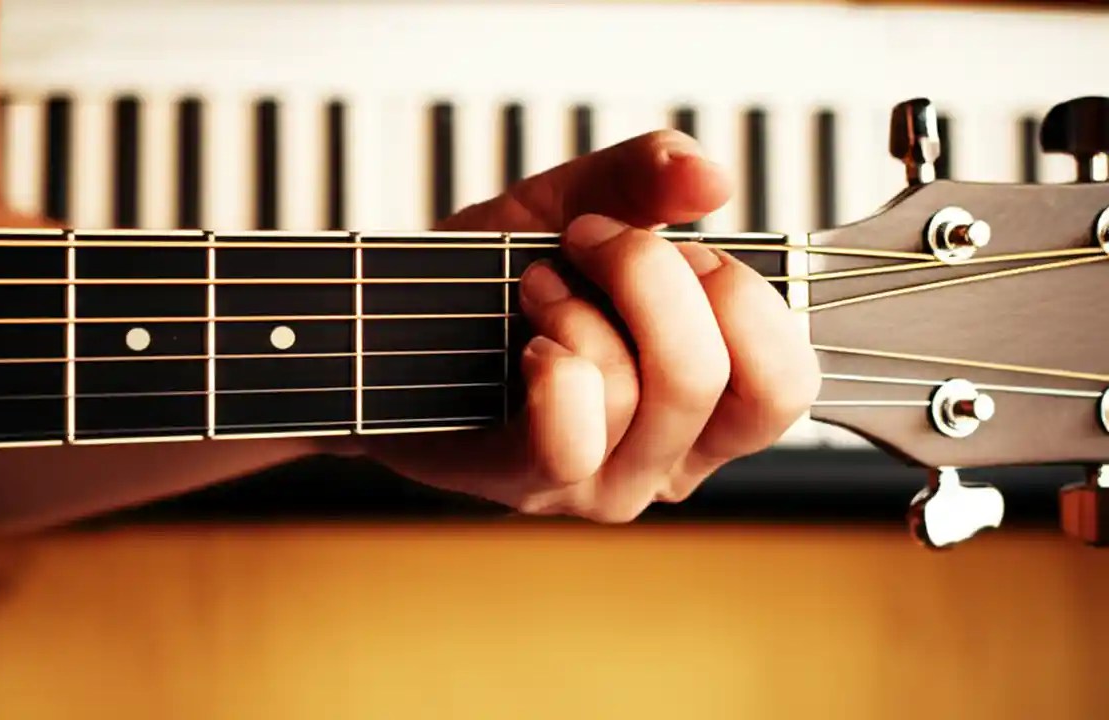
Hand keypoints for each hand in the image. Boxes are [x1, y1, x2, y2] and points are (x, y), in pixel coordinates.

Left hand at [361, 130, 820, 521]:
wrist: (391, 325)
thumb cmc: (493, 281)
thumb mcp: (577, 205)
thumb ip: (647, 178)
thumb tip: (709, 178)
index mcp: (710, 406)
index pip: (789, 381)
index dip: (740, 293)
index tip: (672, 242)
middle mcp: (670, 457)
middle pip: (718, 379)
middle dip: (651, 276)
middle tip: (592, 240)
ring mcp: (604, 481)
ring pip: (641, 391)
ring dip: (579, 306)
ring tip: (536, 284)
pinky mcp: (533, 484)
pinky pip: (574, 434)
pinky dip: (552, 363)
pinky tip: (525, 342)